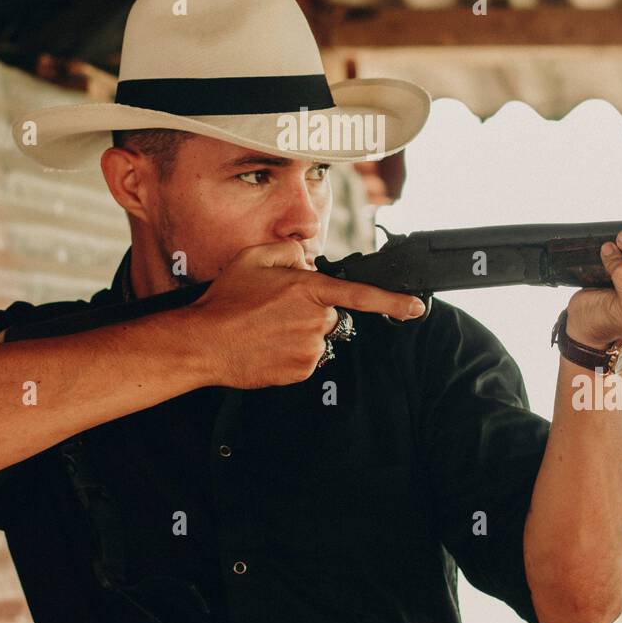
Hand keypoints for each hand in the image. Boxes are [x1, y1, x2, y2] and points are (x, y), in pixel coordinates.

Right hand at [187, 239, 424, 387]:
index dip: (393, 302)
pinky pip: (307, 357)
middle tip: (277, 310)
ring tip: (266, 328)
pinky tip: (267, 345)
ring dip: (300, 331)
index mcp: (308, 289)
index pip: (361, 295)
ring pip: (319, 336)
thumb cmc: (227, 300)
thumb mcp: (254, 257)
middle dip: (312, 310)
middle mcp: (315, 320)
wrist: (204, 343)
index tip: (417, 307)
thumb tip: (306, 261)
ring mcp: (309, 348)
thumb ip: (289, 251)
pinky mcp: (300, 370)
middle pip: (331, 314)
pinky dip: (291, 351)